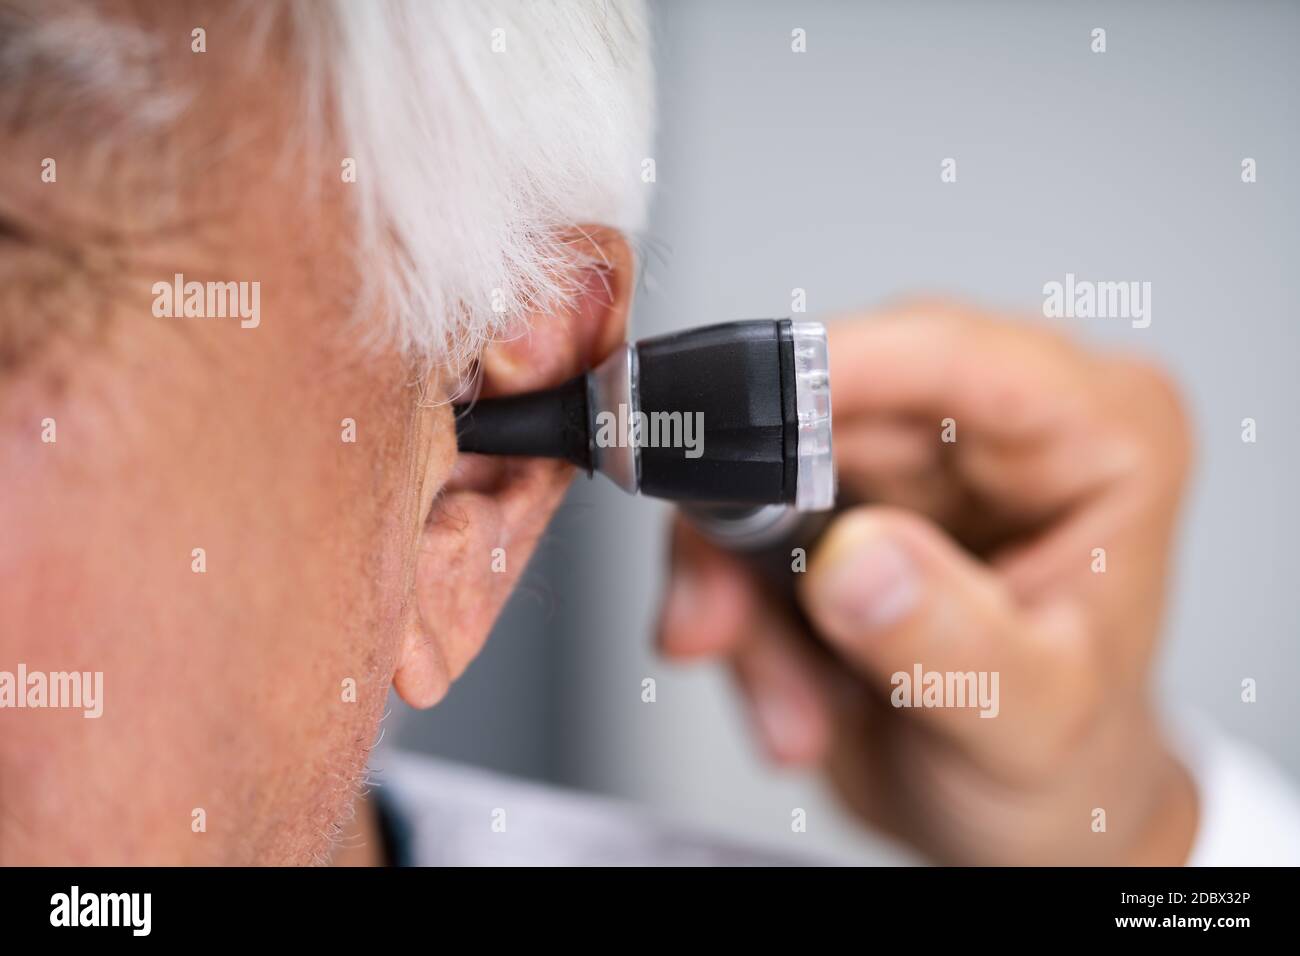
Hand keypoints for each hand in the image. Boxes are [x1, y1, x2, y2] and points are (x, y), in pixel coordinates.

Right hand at [657, 302, 1197, 864]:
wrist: (1022, 823)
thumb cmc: (1073, 767)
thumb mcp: (1030, 726)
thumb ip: (949, 644)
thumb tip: (852, 558)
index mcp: (1096, 436)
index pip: (952, 356)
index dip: (830, 374)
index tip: (730, 426)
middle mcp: (998, 429)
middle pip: (830, 406)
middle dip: (757, 523)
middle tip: (726, 620)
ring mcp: (912, 466)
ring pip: (762, 468)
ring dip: (742, 591)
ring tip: (790, 699)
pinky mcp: (842, 507)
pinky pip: (739, 524)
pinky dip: (735, 614)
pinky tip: (789, 694)